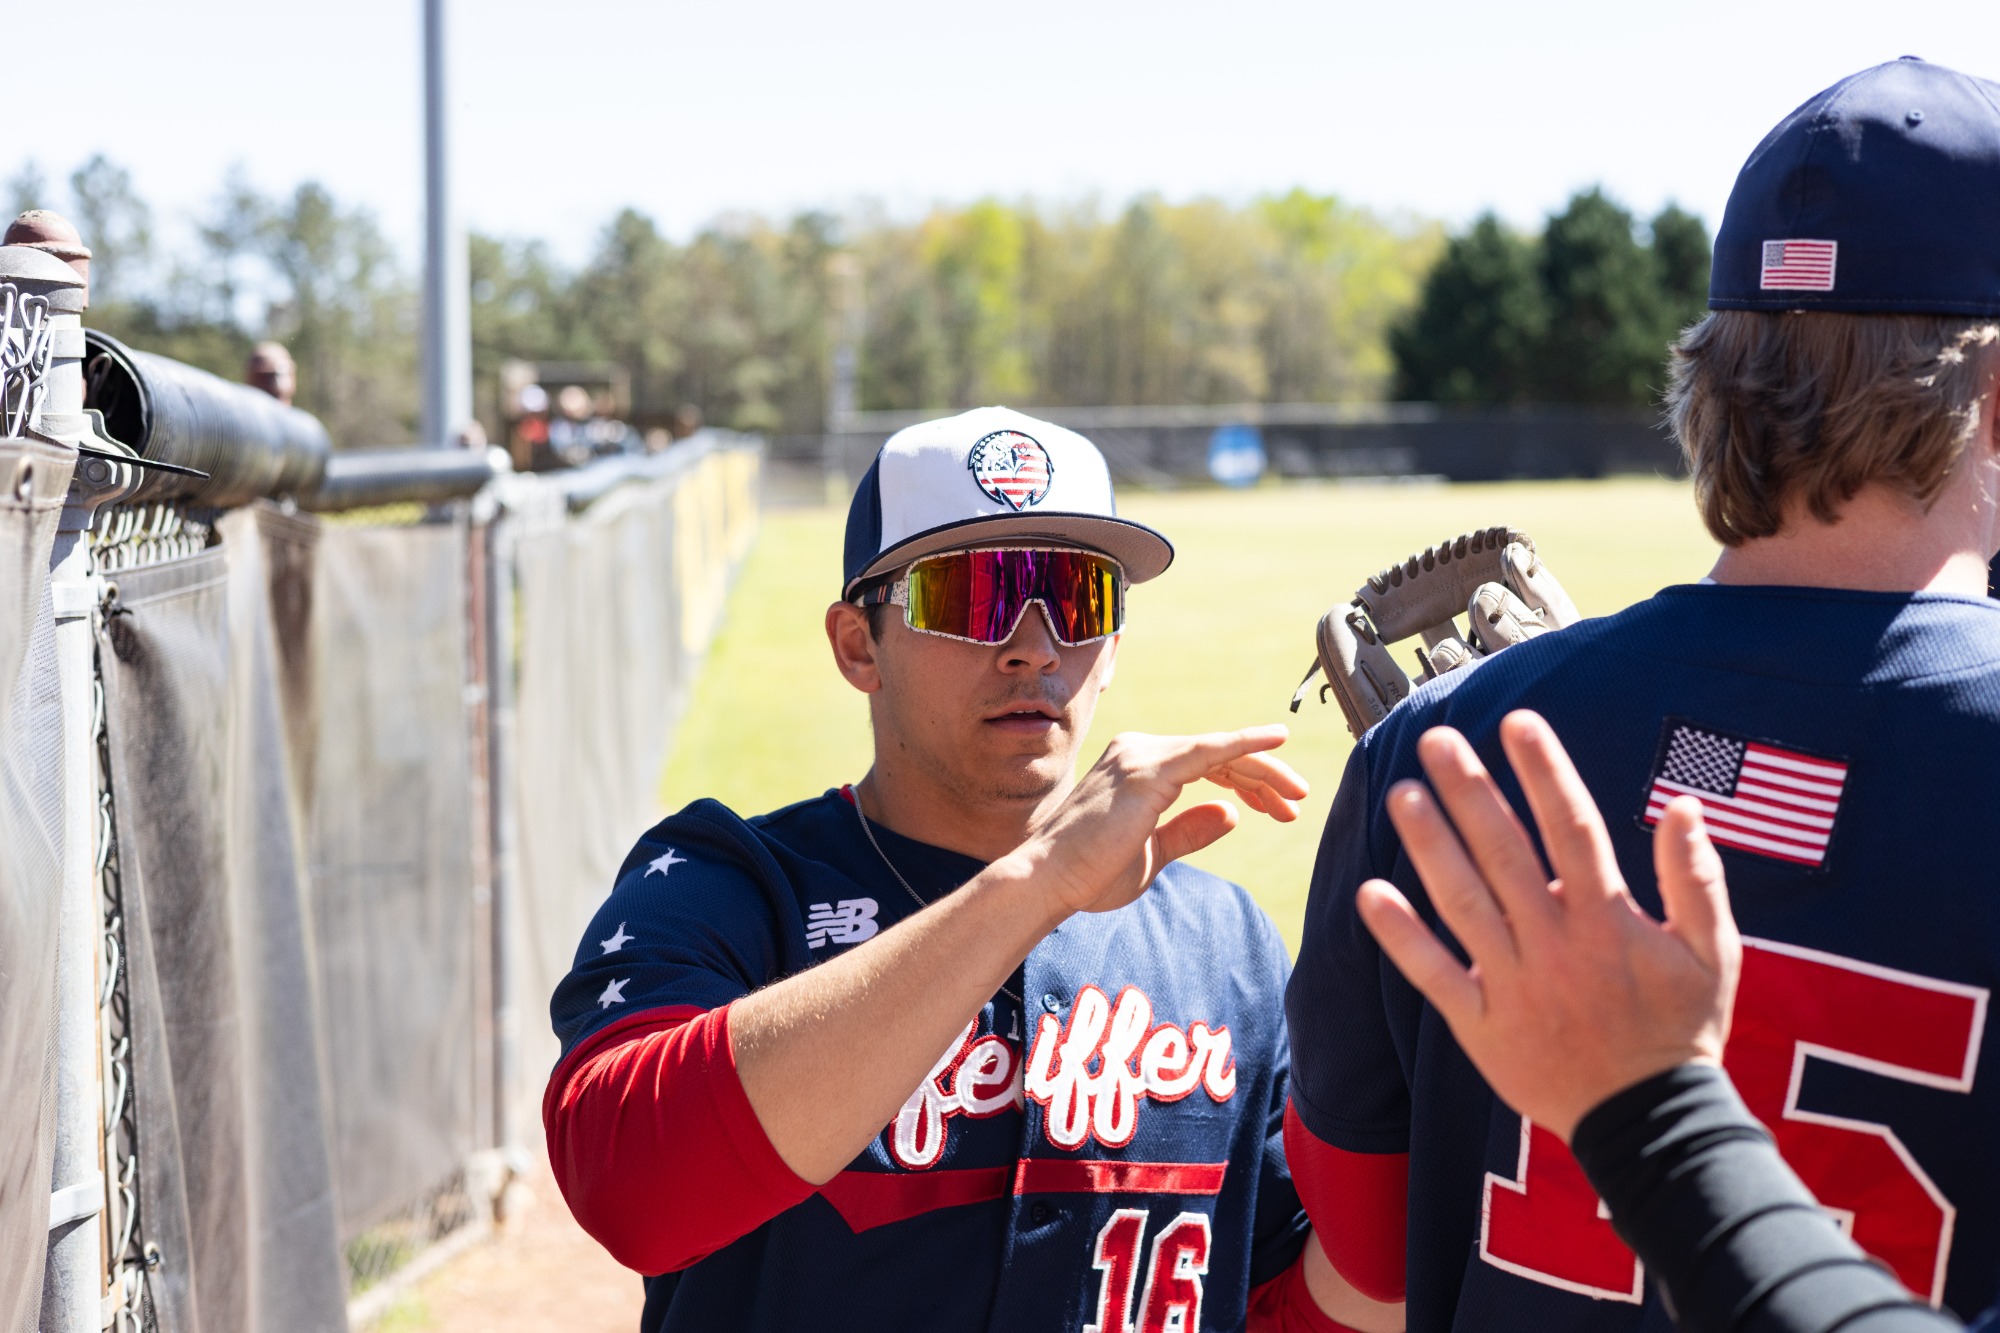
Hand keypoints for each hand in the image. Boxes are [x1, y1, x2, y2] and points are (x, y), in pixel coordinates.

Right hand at [1018, 726, 1307, 919]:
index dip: (1247, 782)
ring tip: (1296, 795)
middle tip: (1297, 801)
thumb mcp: (1153, 853)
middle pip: (1217, 755)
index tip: (1280, 807)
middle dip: (1263, 777)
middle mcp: (1138, 751)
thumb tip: (1230, 813)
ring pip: (1219, 752)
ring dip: (1263, 771)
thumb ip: (1190, 830)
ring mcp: (1141, 755)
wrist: (1048, 881)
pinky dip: (1244, 744)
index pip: (1206, 764)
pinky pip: (1208, 751)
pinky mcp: (1148, 769)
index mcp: (1138, 767)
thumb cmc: (1089, 875)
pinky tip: (1276, 741)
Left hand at [1355, 711, 1739, 1141]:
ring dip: (1430, 846)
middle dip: (1469, 792)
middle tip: (1436, 741)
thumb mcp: (1712, 953)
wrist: (1651, 1125)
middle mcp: (1555, 942)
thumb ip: (1695, 878)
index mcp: (1608, 919)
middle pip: (1505, 853)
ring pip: (1463, 902)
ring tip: (1402, 794)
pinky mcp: (1482, 1025)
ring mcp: (1514, 983)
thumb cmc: (1682, 1031)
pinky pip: (1434, 974)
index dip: (1544, 772)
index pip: (1571, 828)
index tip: (1518, 722)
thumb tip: (1686, 805)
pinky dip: (1402, 936)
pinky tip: (1371, 893)